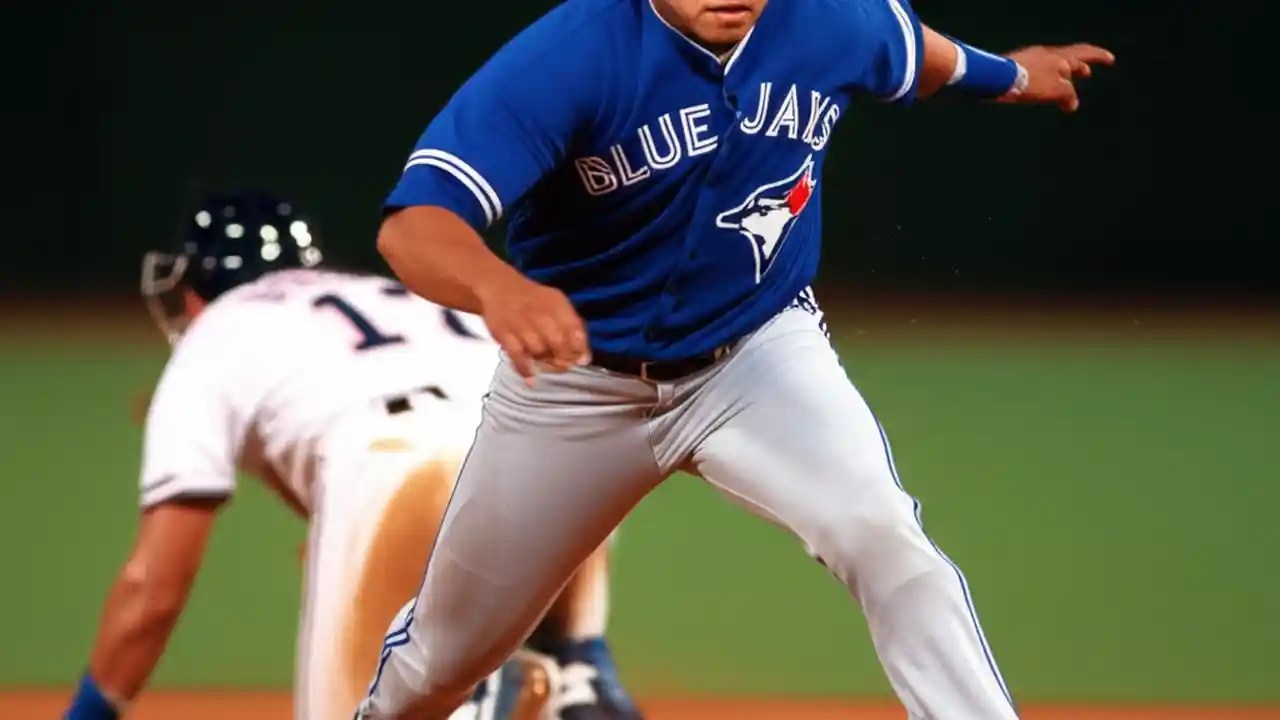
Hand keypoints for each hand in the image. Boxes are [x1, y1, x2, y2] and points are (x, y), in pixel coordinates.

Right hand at [476, 273, 590, 384]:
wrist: (499, 288)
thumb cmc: (533, 300)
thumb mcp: (557, 303)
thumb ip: (574, 327)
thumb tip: (584, 358)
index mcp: (557, 304)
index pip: (575, 330)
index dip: (580, 349)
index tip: (579, 358)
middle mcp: (540, 313)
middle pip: (559, 343)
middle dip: (563, 358)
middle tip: (561, 363)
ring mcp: (521, 325)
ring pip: (539, 351)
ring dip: (545, 363)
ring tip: (546, 364)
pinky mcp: (505, 335)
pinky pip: (517, 356)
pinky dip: (525, 369)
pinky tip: (531, 376)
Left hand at [1001, 44, 1114, 111]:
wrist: (997, 78)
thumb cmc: (1030, 82)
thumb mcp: (1056, 90)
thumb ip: (1069, 95)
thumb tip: (1073, 104)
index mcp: (1059, 57)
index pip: (1084, 53)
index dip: (1099, 56)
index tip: (1110, 60)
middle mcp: (1046, 54)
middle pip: (1068, 59)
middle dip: (1079, 67)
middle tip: (1086, 74)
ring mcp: (1030, 59)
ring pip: (1052, 66)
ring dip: (1062, 76)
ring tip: (1066, 87)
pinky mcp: (1017, 68)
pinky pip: (1038, 73)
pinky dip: (1047, 81)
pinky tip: (1043, 91)